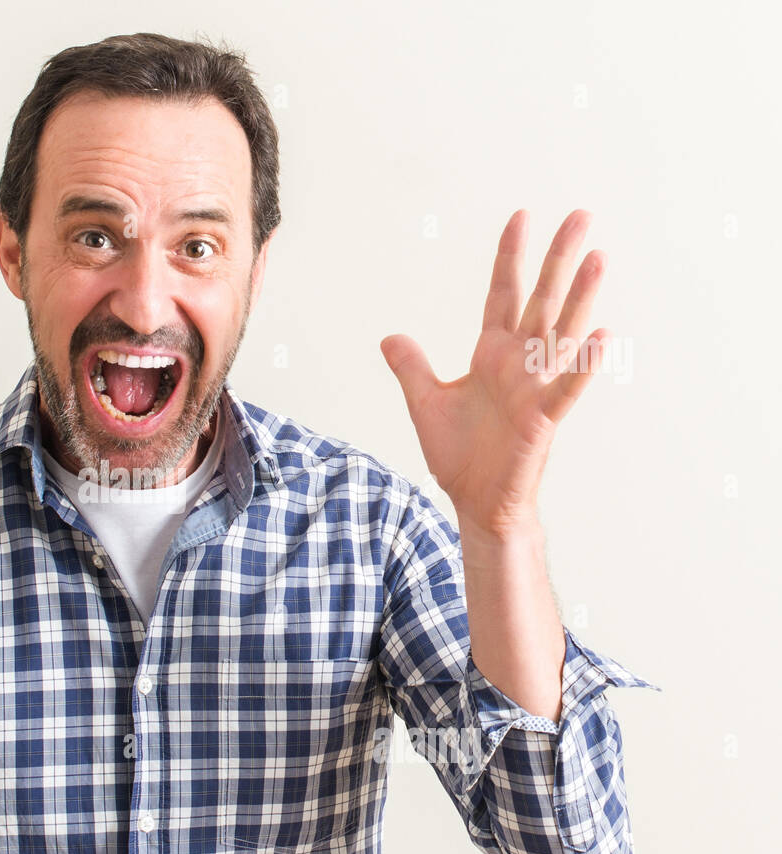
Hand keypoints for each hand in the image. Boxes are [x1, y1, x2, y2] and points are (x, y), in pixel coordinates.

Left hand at [380, 209, 608, 534]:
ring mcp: (534, 387)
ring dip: (579, 297)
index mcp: (491, 354)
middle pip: (541, 299)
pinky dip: (583, 364)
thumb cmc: (460, 455)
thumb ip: (412, 367)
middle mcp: (518, 363)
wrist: (474, 500)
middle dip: (558, 258)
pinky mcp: (542, 418)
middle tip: (581, 214)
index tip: (521, 216)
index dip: (510, 257)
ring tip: (597, 256)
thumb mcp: (424, 403)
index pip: (502, 293)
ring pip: (561, 333)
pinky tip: (601, 335)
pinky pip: (566, 387)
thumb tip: (390, 336)